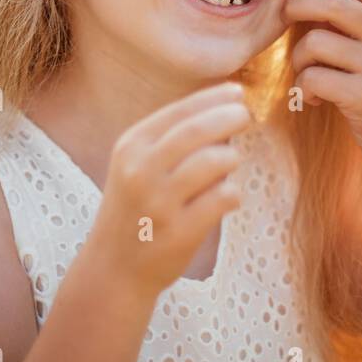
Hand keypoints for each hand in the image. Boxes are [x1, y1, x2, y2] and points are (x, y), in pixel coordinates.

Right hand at [83, 82, 249, 300]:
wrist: (114, 268)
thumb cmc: (136, 208)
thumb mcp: (137, 166)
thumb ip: (171, 140)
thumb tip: (224, 109)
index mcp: (130, 147)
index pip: (179, 111)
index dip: (213, 97)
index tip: (238, 93)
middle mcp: (141, 171)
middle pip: (197, 130)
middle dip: (229, 116)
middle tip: (247, 115)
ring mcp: (159, 203)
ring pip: (213, 161)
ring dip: (231, 157)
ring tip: (231, 162)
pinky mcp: (179, 232)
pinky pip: (223, 197)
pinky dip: (232, 192)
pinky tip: (228, 196)